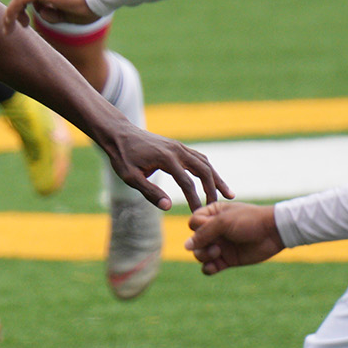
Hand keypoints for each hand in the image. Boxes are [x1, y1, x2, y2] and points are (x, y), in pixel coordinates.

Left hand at [103, 128, 230, 211]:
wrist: (119, 134)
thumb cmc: (122, 157)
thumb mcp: (131, 177)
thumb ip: (149, 192)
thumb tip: (168, 207)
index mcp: (166, 159)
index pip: (186, 183)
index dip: (194, 199)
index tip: (197, 213)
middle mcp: (177, 150)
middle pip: (203, 170)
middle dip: (212, 189)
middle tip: (216, 206)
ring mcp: (179, 146)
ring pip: (205, 163)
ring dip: (216, 179)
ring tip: (227, 194)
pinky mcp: (178, 146)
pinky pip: (199, 158)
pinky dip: (209, 170)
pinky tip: (214, 180)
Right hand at [184, 201, 284, 274]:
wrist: (274, 232)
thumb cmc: (249, 220)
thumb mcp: (223, 222)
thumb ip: (203, 233)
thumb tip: (186, 246)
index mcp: (212, 215)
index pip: (192, 223)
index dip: (197, 227)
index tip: (210, 226)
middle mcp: (214, 230)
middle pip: (194, 240)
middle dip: (200, 244)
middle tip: (214, 246)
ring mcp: (221, 245)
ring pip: (200, 254)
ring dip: (204, 255)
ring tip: (217, 254)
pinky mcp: (228, 259)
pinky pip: (210, 267)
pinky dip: (208, 268)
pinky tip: (213, 267)